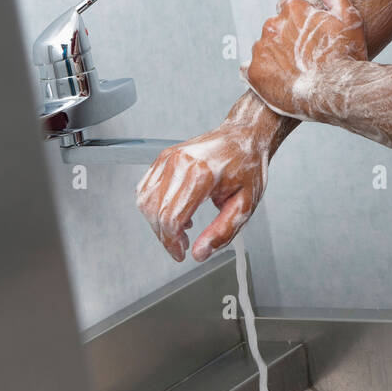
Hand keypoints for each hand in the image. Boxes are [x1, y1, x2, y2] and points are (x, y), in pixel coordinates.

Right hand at [135, 105, 269, 262]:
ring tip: (180, 229)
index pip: (171, 218)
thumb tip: (200, 253)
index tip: (181, 253)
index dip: (172, 243)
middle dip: (165, 236)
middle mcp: (180, 163)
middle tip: (181, 246)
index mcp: (201, 174)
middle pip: (155, 212)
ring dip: (156, 222)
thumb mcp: (245, 204)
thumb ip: (222, 231)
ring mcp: (168, 157)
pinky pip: (145, 188)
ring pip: (145, 201)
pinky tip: (174, 212)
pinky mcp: (163, 157)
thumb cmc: (247, 166)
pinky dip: (153, 206)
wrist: (244, 137)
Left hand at [240, 0, 367, 119]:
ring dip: (273, 56)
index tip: (310, 37)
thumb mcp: (348, 17)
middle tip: (304, 57)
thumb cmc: (346, 54)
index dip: (300, 22)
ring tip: (294, 73)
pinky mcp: (253, 73)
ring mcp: (261, 49)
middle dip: (286, 38)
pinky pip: (248, 70)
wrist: (336, 91)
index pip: (288, 7)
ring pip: (263, 48)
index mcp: (292, 8)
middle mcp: (272, 24)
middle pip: (275, 27)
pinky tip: (275, 82)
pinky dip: (259, 74)